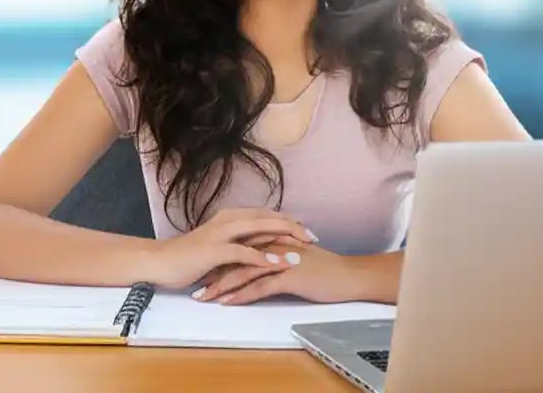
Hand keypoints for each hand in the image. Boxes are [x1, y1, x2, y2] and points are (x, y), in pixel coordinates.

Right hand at [144, 208, 317, 288]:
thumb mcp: (218, 249)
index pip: (265, 215)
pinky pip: (243, 252)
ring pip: (258, 230)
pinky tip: (279, 264)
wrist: (160, 262)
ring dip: (283, 237)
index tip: (308, 230)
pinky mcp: (214, 250)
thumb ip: (238, 246)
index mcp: (229, 218)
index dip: (288, 221)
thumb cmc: (188, 258)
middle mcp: (227, 221)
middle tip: (314, 237)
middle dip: (293, 226)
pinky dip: (263, 258)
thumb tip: (261, 250)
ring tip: (304, 246)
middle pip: (267, 218)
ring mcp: (220, 234)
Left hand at [191, 242, 363, 304]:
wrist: (348, 275)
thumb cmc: (325, 269)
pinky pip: (259, 287)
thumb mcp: (295, 258)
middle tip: (194, 287)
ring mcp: (279, 260)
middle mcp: (272, 247)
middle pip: (235, 259)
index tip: (200, 272)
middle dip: (212, 274)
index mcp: (272, 239)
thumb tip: (260, 264)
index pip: (239, 248)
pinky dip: (241, 295)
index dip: (218, 261)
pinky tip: (228, 302)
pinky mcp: (288, 276)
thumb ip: (276, 256)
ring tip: (204, 298)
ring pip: (242, 272)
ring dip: (221, 286)